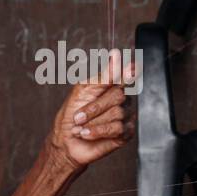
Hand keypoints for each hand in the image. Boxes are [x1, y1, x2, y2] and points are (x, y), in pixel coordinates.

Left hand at [45, 48, 136, 170]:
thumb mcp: (83, 90)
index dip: (129, 72)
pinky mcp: (126, 133)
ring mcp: (126, 116)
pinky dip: (98, 131)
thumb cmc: (72, 114)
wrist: (66, 141)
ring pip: (117, 113)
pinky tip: (87, 133)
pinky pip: (117, 128)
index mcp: (112, 85)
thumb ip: (103, 76)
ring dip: (93, 121)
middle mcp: (122, 99)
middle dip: (94, 107)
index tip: (130, 69)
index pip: (126, 74)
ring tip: (81, 127)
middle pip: (118, 95)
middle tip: (78, 115)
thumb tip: (116, 54)